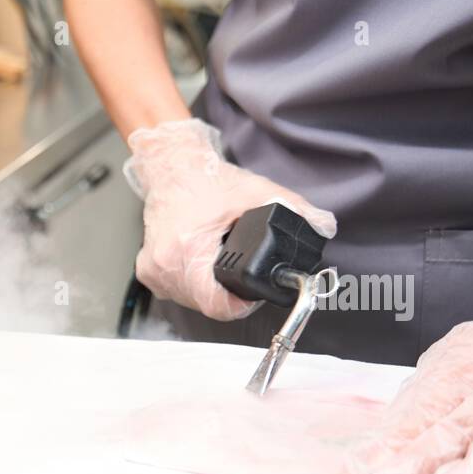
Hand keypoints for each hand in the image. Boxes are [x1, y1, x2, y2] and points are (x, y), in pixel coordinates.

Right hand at [124, 119, 336, 320]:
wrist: (170, 168)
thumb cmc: (205, 180)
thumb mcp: (256, 192)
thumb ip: (295, 209)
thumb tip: (324, 226)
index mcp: (187, 250)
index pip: (218, 305)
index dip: (242, 303)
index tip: (252, 293)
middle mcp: (164, 266)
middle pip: (206, 304)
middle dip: (229, 293)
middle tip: (240, 269)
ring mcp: (153, 271)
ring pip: (191, 301)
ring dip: (210, 289)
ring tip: (219, 262)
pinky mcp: (148, 272)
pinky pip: (177, 291)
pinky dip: (193, 282)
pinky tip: (202, 263)